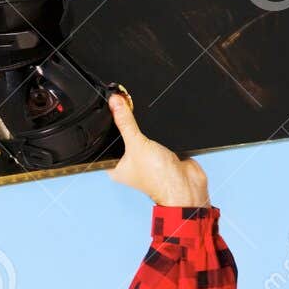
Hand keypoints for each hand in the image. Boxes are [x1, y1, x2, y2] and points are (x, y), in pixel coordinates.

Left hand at [106, 92, 209, 207]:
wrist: (184, 184)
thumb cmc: (158, 178)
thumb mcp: (137, 144)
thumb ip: (125, 122)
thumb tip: (115, 104)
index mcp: (114, 167)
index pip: (103, 142)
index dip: (104, 127)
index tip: (106, 108)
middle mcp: (128, 163)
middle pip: (122, 136)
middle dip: (124, 123)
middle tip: (122, 105)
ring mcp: (144, 158)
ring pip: (138, 135)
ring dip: (141, 126)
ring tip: (138, 114)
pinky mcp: (159, 153)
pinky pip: (153, 136)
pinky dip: (155, 130)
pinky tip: (154, 123)